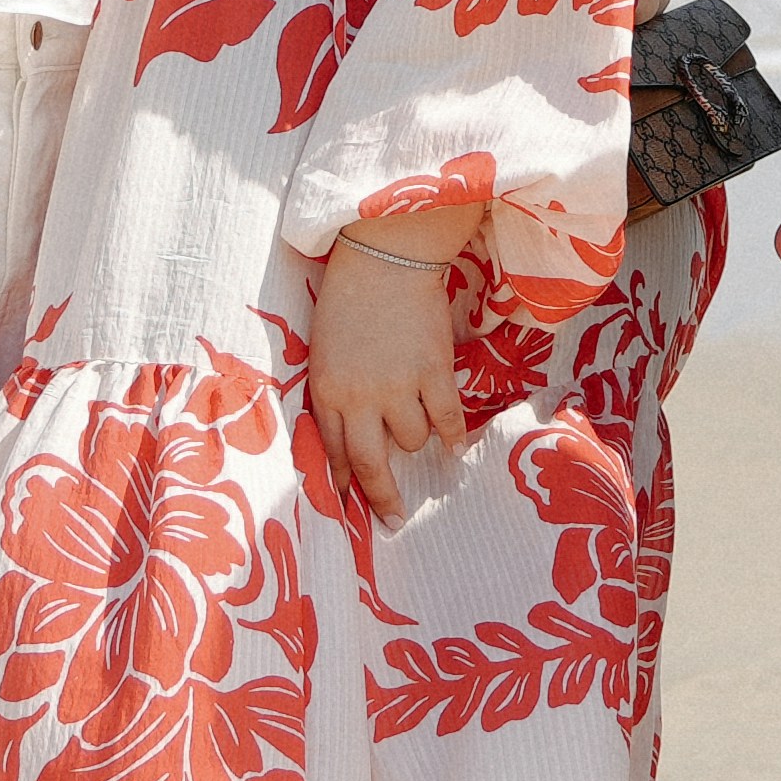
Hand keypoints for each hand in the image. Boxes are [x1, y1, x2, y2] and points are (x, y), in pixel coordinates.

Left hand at [304, 223, 480, 510]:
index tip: (354, 505)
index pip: (333, 453)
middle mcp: (359, 398)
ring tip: (418, 418)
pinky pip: (447, 421)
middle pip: (372, 465)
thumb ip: (335, 396)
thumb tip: (352, 442)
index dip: (346, 482)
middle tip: (394, 522)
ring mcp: (399, 387)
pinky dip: (453, 436)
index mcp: (326, 392)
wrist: (385, 258)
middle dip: (383, 500)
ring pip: (412, 441)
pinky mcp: (434, 373)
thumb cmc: (348, 301)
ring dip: (416, 437)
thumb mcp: (324, 353)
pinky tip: (457, 447)